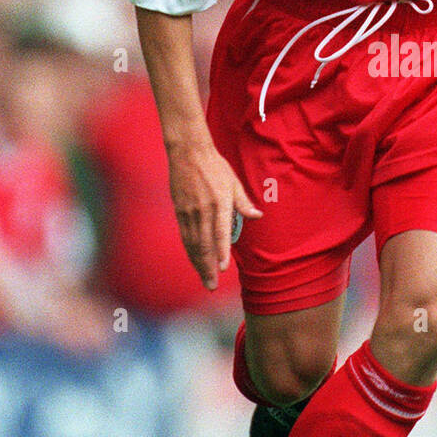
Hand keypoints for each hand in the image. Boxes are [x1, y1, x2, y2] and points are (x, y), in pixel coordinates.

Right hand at [167, 141, 262, 288]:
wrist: (188, 152)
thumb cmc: (215, 166)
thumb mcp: (233, 181)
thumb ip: (243, 202)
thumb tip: (257, 215)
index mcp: (219, 203)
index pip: (220, 233)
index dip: (221, 252)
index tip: (223, 269)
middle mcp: (202, 210)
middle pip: (204, 244)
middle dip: (207, 267)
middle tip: (211, 285)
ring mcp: (188, 212)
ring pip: (192, 243)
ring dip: (198, 263)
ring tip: (204, 278)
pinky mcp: (179, 211)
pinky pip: (184, 236)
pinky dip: (189, 251)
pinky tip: (194, 260)